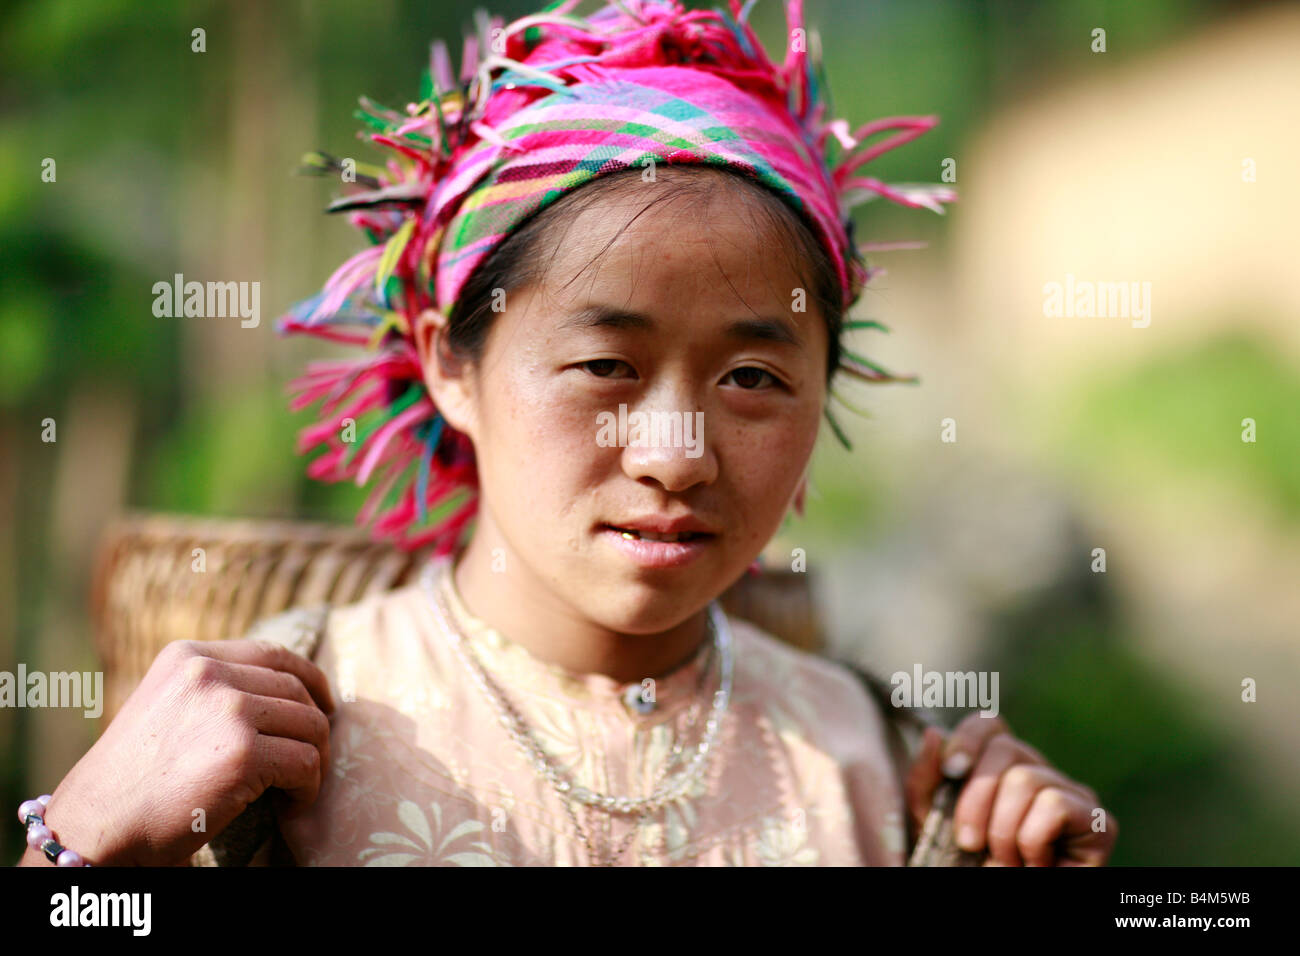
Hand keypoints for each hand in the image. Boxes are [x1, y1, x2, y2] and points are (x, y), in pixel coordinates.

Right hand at [20, 638, 333, 865]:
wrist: (95, 826)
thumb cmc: (134, 778)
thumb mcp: (169, 707)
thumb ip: (216, 689)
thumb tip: (291, 690)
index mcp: (189, 656)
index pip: (273, 654)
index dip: (310, 678)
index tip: (324, 704)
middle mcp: (209, 673)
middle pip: (298, 691)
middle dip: (314, 727)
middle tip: (311, 761)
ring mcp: (227, 710)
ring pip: (311, 726)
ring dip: (315, 760)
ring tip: (298, 786)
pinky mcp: (242, 755)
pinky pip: (307, 763)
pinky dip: (308, 788)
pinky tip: (291, 804)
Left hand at [904, 714, 1116, 865]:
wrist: (996, 904)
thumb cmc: (965, 865)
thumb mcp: (932, 820)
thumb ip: (926, 779)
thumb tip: (935, 733)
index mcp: (1003, 767)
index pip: (990, 724)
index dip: (968, 738)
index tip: (951, 770)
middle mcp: (1041, 773)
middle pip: (1006, 747)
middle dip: (976, 799)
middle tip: (971, 844)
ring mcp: (1073, 795)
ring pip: (1026, 779)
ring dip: (1002, 831)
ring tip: (1006, 860)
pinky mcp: (1100, 823)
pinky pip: (1053, 806)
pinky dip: (1031, 842)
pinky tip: (1035, 864)